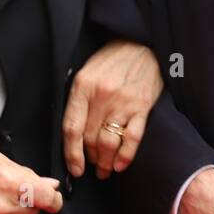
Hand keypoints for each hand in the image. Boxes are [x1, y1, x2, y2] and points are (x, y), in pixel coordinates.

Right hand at [0, 146, 61, 213]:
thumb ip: (26, 173)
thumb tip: (48, 184)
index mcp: (11, 182)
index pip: (49, 199)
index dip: (53, 198)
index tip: (51, 197)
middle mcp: (3, 206)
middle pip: (34, 213)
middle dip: (28, 203)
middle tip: (12, 193)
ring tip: (1, 206)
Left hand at [62, 39, 161, 178]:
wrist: (141, 43)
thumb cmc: (112, 60)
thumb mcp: (87, 72)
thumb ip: (79, 99)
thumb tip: (74, 134)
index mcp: (83, 87)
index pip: (72, 128)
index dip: (71, 154)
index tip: (75, 168)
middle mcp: (101, 96)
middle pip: (90, 139)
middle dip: (90, 160)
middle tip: (93, 168)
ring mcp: (122, 102)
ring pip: (108, 143)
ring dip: (106, 162)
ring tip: (106, 169)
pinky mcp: (142, 106)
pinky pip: (132, 139)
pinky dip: (125, 156)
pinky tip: (121, 165)